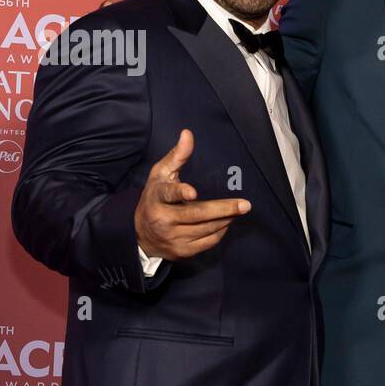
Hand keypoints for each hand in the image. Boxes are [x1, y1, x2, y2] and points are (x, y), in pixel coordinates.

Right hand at [134, 129, 250, 259]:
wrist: (139, 234)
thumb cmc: (155, 197)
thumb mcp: (160, 175)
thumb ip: (176, 156)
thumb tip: (188, 133)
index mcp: (157, 197)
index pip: (169, 194)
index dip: (180, 192)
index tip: (192, 192)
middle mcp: (163, 219)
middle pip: (197, 214)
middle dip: (223, 209)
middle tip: (245, 205)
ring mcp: (173, 238)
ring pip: (206, 229)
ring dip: (225, 219)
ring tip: (238, 210)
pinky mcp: (182, 251)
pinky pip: (208, 242)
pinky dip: (220, 231)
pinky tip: (226, 222)